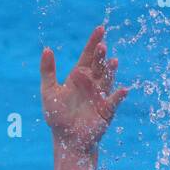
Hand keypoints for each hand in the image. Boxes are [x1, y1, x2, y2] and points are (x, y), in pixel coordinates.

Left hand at [40, 25, 127, 153]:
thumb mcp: (49, 92)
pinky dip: (119, 96)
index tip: (100, 29)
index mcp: (79, 76)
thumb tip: (47, 49)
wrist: (67, 140)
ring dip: (110, 71)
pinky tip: (122, 90)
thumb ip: (47, 71)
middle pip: (98, 65)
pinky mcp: (107, 110)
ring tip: (112, 61)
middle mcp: (92, 83)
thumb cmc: (57, 117)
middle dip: (101, 56)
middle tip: (102, 46)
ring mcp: (101, 95)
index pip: (88, 55)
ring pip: (108, 79)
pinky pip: (114, 101)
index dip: (94, 42)